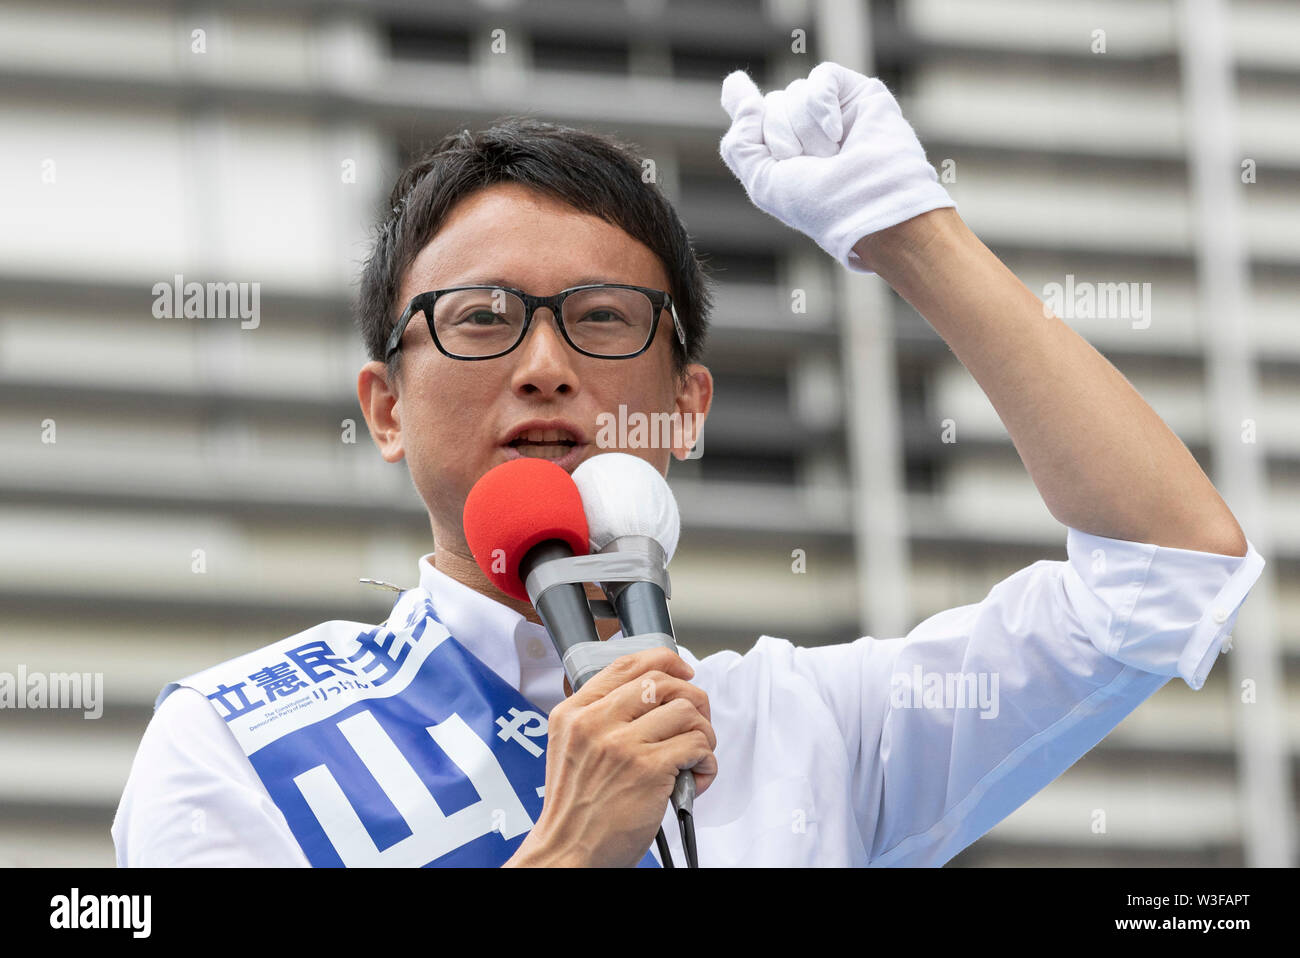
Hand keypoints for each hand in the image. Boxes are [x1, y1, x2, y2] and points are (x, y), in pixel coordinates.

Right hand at [513, 647, 716, 866]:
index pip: (627, 665)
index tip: (683, 671)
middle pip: (662, 682)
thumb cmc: (574, 808)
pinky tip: (695, 776)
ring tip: (694, 756)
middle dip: (692, 698)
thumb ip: (600, 717)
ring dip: (703, 733)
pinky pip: (697, 745)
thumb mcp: (570, 747)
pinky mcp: (648, 769)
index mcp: (575, 713)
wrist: (566, 850)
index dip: (664, 661)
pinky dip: (707, 761)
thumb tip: (652, 696)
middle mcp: (595, 722)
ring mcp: (622, 744)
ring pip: (686, 711)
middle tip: (696, 722)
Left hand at [718, 60, 954, 272]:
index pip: (756, 121)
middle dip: (781, 137)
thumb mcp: (763, 183)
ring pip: (793, 92)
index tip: (736, 87)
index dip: (743, 104)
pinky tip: (836, 133)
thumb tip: (736, 87)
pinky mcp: (858, 94)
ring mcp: (833, 113)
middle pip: (770, 106)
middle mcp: (807, 133)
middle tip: (810, 165)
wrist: (871, 203)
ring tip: (831, 157)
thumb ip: (740, 143)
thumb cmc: (820, 205)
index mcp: (784, 156)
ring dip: (805, 130)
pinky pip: (822, 77)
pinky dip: (822, 104)